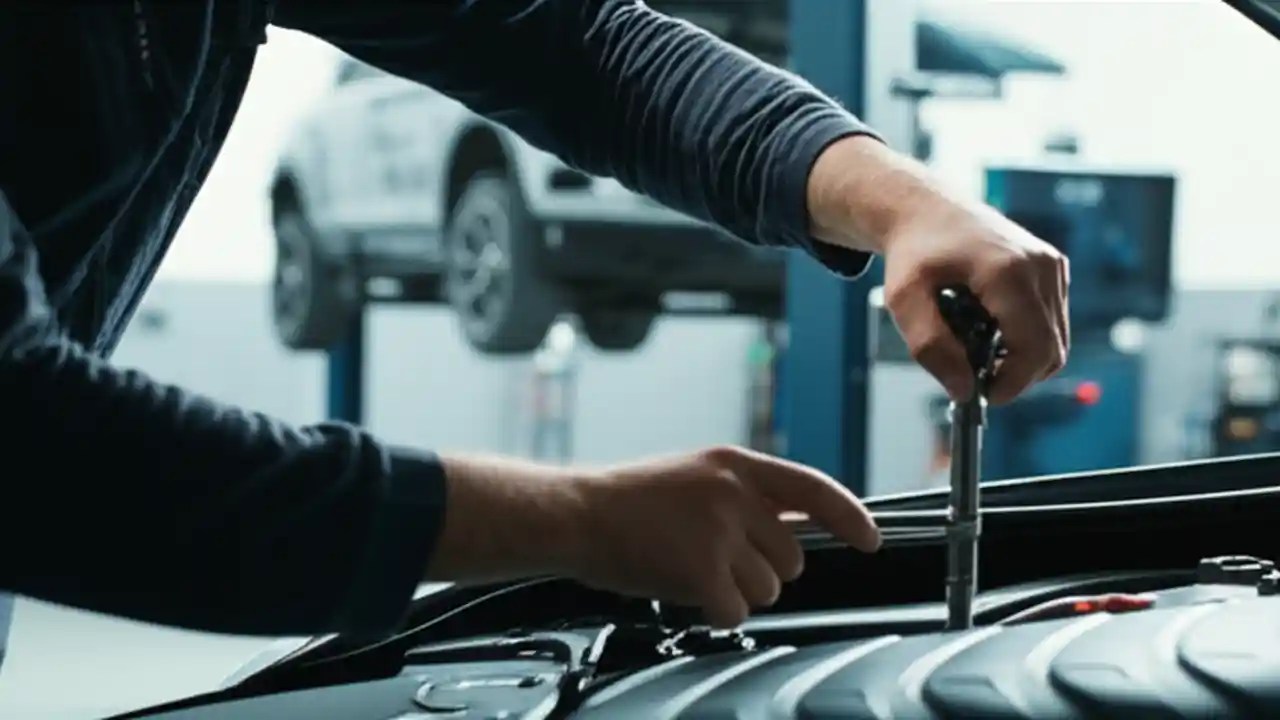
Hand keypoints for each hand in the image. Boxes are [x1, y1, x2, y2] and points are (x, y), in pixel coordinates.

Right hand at [571, 445, 879, 627]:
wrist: (575, 513)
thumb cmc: (628, 501)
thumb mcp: (695, 478)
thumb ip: (746, 496)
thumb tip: (797, 525)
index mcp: (734, 465)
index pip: (813, 489)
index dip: (849, 517)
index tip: (870, 539)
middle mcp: (734, 493)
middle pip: (792, 557)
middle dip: (761, 569)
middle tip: (714, 558)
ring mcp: (719, 531)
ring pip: (767, 589)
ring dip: (735, 591)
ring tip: (690, 567)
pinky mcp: (702, 570)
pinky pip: (736, 612)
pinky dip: (714, 611)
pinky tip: (683, 588)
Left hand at [807, 136, 1069, 403]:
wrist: (926, 210)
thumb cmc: (914, 252)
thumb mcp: (904, 300)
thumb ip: (930, 346)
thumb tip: (963, 390)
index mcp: (1008, 271)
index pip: (1034, 349)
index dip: (1012, 383)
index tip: (981, 395)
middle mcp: (1041, 266)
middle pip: (1051, 351)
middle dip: (1015, 375)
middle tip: (974, 374)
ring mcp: (1052, 266)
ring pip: (1055, 340)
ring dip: (1020, 357)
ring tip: (976, 345)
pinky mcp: (1054, 269)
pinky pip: (1052, 323)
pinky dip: (1026, 338)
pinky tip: (989, 327)